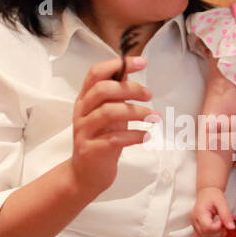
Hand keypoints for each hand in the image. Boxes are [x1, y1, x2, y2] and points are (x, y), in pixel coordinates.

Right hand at [70, 56, 156, 196]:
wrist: (85, 174)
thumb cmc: (101, 139)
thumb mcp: (108, 113)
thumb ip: (115, 93)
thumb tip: (127, 69)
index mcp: (85, 99)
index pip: (96, 73)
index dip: (118, 64)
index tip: (141, 62)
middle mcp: (81, 112)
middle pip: (102, 90)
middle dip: (130, 89)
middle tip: (149, 95)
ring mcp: (84, 131)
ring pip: (108, 113)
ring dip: (136, 112)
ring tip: (154, 117)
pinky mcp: (91, 149)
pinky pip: (114, 139)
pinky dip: (135, 135)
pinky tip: (147, 136)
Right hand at [192, 186, 234, 236]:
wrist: (206, 193)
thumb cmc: (213, 195)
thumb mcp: (222, 202)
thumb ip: (226, 215)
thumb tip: (231, 228)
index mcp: (199, 213)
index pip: (207, 227)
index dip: (217, 228)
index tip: (222, 221)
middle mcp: (195, 221)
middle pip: (205, 235)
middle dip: (218, 233)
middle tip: (224, 225)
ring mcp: (195, 225)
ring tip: (222, 230)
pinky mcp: (197, 229)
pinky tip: (218, 234)